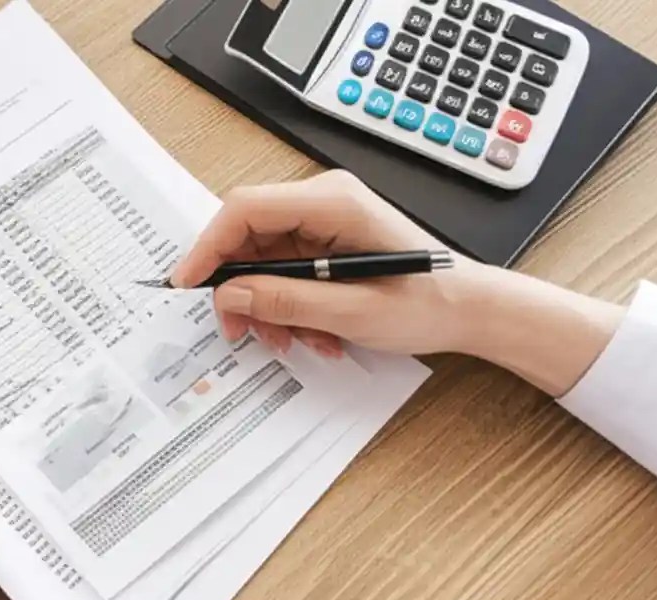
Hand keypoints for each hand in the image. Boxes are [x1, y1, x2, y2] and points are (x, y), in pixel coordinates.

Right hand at [172, 170, 623, 395]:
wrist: (468, 309)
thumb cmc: (427, 303)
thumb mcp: (352, 312)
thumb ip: (286, 300)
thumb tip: (231, 295)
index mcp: (332, 202)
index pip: (245, 209)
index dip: (209, 246)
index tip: (188, 283)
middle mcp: (323, 202)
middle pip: (247, 236)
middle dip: (240, 289)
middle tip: (240, 331)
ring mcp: (323, 221)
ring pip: (261, 260)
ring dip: (267, 306)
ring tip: (293, 340)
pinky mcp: (325, 242)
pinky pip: (283, 271)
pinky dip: (287, 306)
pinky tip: (313, 332)